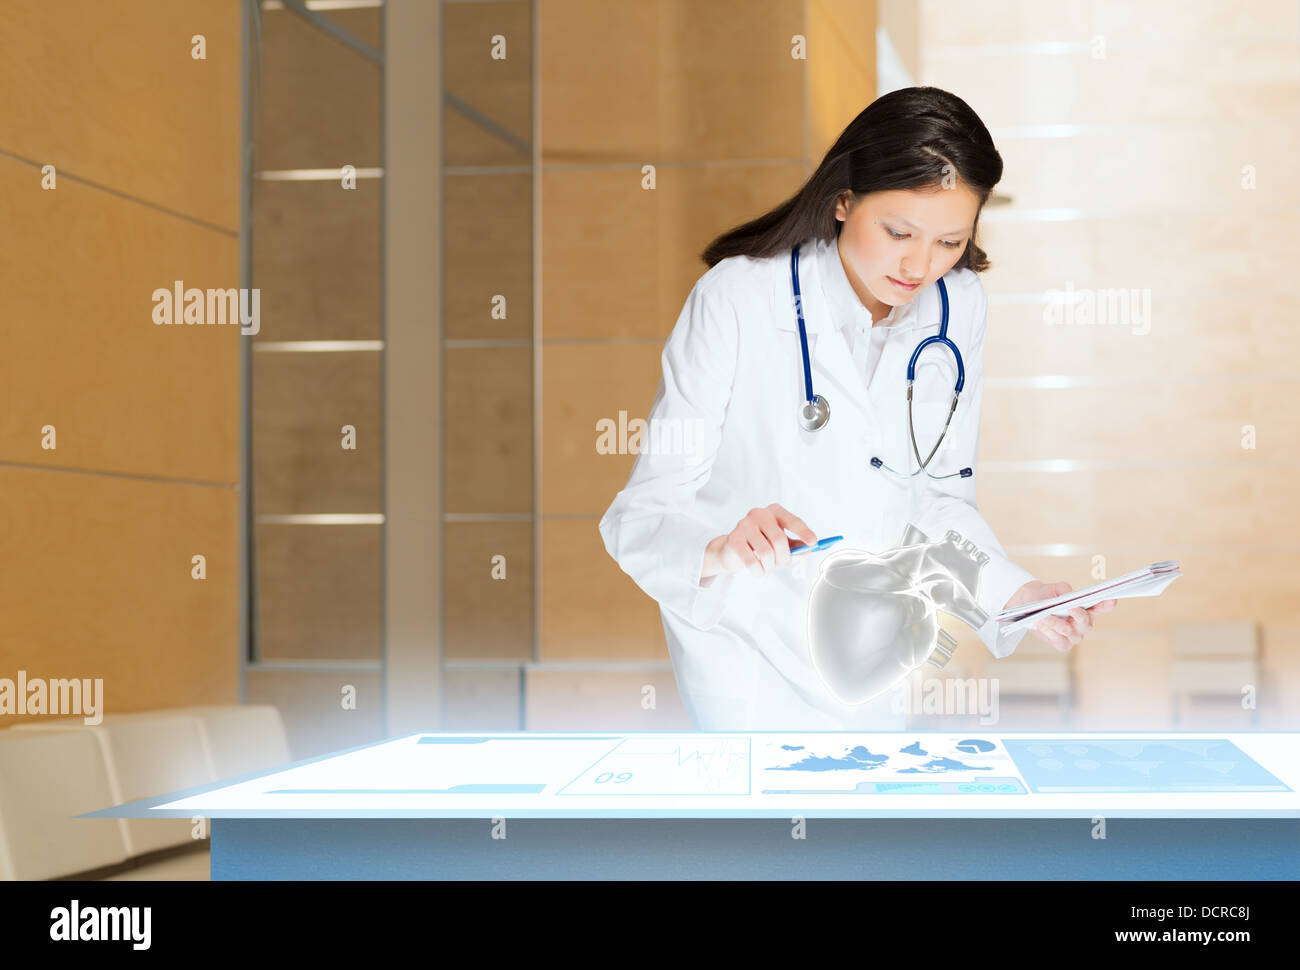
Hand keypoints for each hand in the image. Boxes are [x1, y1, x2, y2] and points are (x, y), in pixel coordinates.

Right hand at [700, 503, 816, 582]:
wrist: (731, 551)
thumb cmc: (759, 544)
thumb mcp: (779, 543)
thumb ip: (796, 545)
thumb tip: (809, 549)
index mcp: (774, 512)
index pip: (792, 520)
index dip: (804, 532)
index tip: (813, 542)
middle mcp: (759, 514)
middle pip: (779, 539)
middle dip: (784, 557)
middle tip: (782, 563)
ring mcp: (744, 525)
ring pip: (765, 552)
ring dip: (770, 565)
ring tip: (767, 566)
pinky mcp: (734, 539)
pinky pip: (751, 561)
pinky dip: (758, 570)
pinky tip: (757, 569)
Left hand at [1002, 580, 1117, 651]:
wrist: (1028, 605)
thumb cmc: (1045, 596)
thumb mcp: (1054, 589)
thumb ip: (1064, 590)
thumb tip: (1068, 597)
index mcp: (1086, 609)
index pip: (1101, 607)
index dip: (1108, 604)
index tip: (1112, 598)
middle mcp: (1083, 624)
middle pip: (1087, 623)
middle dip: (1079, 616)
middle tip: (1071, 607)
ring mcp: (1074, 636)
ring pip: (1070, 632)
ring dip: (1056, 624)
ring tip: (1044, 617)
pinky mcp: (1063, 644)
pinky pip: (1059, 640)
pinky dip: (1049, 632)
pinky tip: (1041, 624)